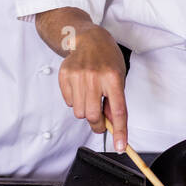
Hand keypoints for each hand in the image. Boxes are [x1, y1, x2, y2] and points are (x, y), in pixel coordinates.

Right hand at [57, 26, 128, 152]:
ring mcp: (77, 76)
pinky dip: (75, 101)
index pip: (117, 111)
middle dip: (98, 123)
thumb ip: (115, 101)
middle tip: (101, 121)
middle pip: (92, 116)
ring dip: (86, 110)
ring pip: (79, 112)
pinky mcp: (64, 76)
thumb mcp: (119, 77)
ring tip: (90, 95)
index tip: (121, 147)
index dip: (120, 131)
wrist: (87, 38)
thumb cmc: (106, 58)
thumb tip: (112, 125)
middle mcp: (94, 77)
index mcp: (113, 77)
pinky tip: (80, 87)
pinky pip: (69, 103)